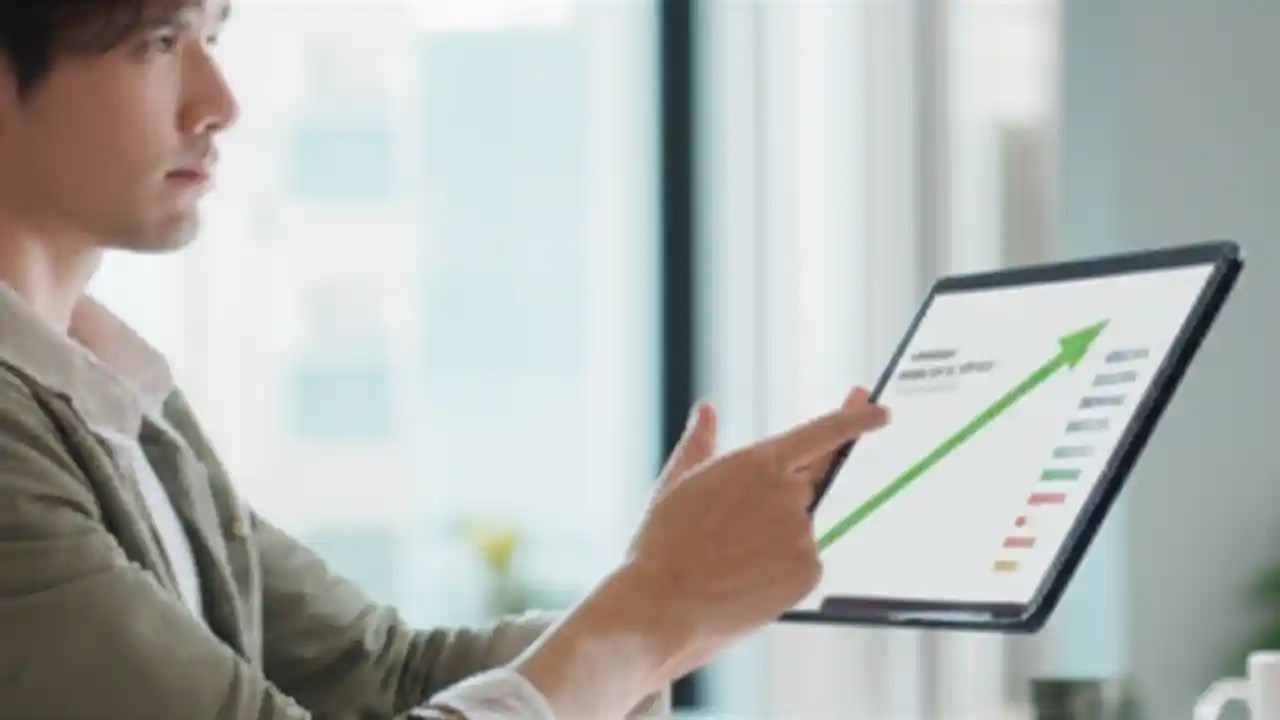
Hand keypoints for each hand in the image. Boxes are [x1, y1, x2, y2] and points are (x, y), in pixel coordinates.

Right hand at [514, 388, 887, 718]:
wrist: (662, 605)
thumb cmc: (663, 543)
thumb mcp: (677, 483)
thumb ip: (699, 442)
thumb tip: (706, 410)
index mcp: (758, 462)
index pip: (822, 433)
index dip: (855, 418)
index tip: (880, 410)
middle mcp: (789, 492)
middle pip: (809, 482)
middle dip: (791, 494)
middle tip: (751, 518)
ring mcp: (803, 533)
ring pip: (800, 527)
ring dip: (774, 536)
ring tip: (728, 559)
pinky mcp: (808, 571)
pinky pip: (803, 562)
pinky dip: (780, 569)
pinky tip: (743, 580)